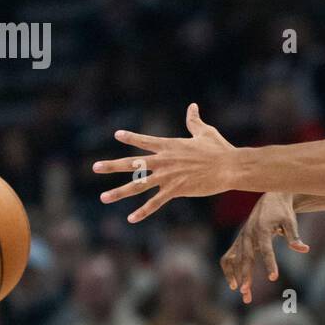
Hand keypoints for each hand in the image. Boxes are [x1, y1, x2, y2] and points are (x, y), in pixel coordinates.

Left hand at [93, 104, 235, 222]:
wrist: (229, 167)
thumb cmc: (219, 149)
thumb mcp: (205, 132)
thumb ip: (194, 121)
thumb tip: (192, 106)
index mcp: (170, 146)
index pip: (145, 141)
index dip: (131, 137)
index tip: (117, 135)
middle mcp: (164, 160)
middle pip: (132, 163)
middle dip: (112, 165)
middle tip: (95, 167)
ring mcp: (168, 176)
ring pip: (138, 185)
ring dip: (119, 191)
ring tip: (104, 196)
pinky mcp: (176, 190)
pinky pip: (156, 203)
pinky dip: (143, 211)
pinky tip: (131, 218)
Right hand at [220, 193, 308, 303]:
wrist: (270, 198)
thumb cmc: (282, 211)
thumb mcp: (290, 221)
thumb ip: (294, 236)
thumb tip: (304, 249)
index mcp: (261, 229)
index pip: (266, 249)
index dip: (270, 263)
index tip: (273, 277)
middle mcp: (248, 234)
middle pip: (245, 258)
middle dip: (245, 275)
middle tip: (246, 292)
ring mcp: (241, 238)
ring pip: (235, 260)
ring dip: (236, 277)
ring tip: (244, 296)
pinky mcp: (239, 242)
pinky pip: (229, 257)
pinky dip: (229, 270)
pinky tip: (234, 285)